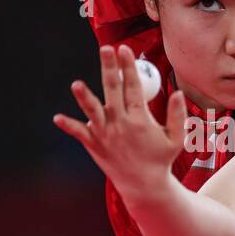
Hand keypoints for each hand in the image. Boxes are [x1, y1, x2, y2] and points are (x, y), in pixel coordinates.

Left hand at [53, 45, 187, 196]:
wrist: (144, 186)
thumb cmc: (160, 159)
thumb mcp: (176, 138)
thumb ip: (178, 115)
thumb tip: (177, 92)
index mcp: (141, 120)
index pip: (134, 87)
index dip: (129, 66)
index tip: (125, 50)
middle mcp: (121, 125)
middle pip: (113, 91)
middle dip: (109, 68)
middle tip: (105, 49)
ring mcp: (105, 135)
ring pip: (93, 112)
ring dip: (84, 98)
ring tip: (76, 85)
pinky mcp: (94, 145)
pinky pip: (79, 134)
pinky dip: (69, 126)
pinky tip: (57, 119)